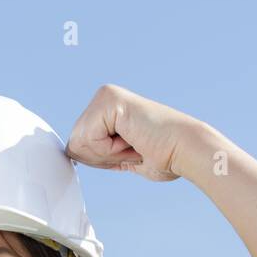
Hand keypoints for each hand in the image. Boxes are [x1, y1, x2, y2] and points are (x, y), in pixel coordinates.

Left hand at [65, 84, 206, 182]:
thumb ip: (96, 150)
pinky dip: (110, 150)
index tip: (129, 150)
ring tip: (134, 143)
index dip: (99, 160)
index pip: (76, 145)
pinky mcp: (110, 101)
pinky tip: (133, 139)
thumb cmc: (163, 156)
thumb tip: (71, 151)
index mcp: (105, 108)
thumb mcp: (118, 155)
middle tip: (133, 147)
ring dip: (107, 154)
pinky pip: (89, 139)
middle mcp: (104, 97)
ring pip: (79, 143)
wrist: (186, 150)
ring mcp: (106, 96)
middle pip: (74, 144)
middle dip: (101, 158)